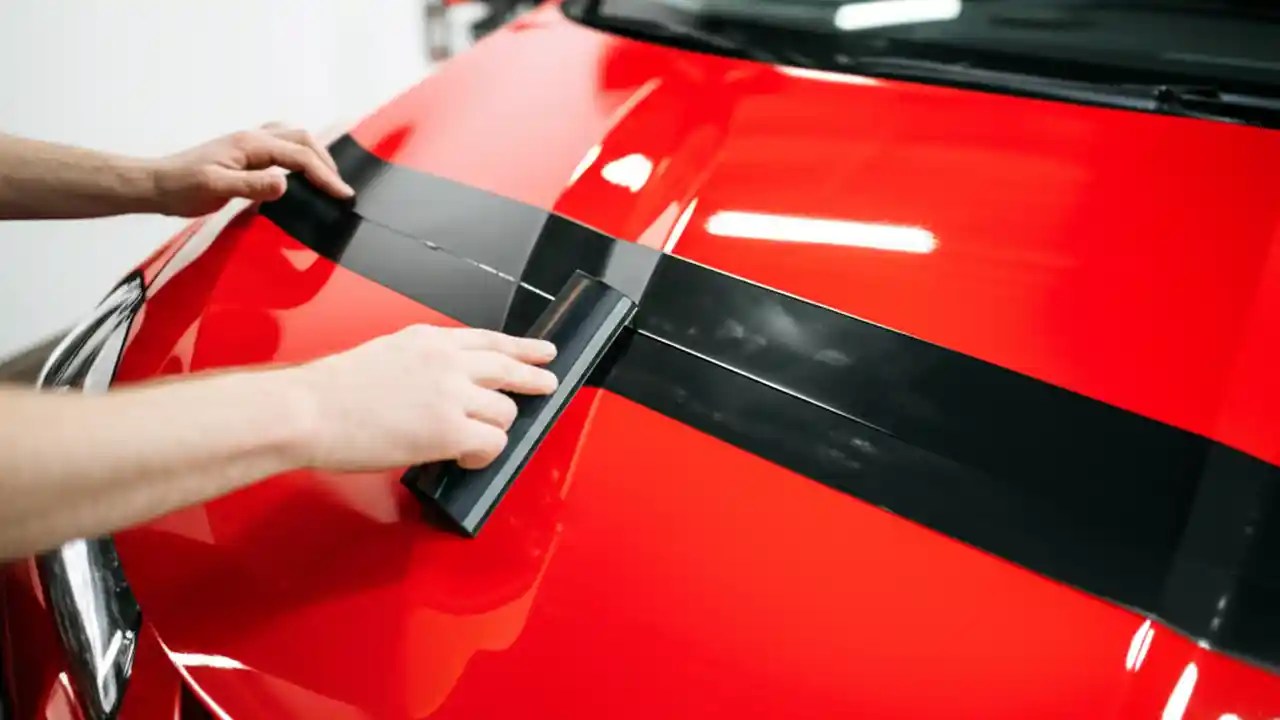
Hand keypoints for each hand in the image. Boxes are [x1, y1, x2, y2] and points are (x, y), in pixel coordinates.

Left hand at [149, 122, 354, 216]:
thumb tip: (286, 185)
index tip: (344, 195)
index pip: (299, 157)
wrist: (156, 184)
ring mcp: (248, 143)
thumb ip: (251, 186)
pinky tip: (299, 170)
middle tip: (339, 188)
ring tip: (326, 178)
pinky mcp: (243, 153)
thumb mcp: (215, 188)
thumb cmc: (182, 188)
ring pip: (293, 138)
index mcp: (251, 145)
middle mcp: (253, 138)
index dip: (325, 176)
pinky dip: (298, 153)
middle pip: (302, 139)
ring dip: (314, 154)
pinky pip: (281, 144)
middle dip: (326, 161)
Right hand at [283, 325, 557, 471]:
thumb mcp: (385, 355)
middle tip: (547, 383)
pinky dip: (483, 453)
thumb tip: (445, 386)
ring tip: (472, 441)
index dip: (521, 347)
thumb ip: (422, 364)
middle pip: (508, 368)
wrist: (307, 410)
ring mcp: (451, 395)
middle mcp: (447, 361)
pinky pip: (491, 442)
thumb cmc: (331, 391)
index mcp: (429, 340)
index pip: (489, 340)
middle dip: (532, 378)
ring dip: (493, 428)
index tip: (542, 351)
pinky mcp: (450, 430)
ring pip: (504, 411)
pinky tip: (465, 456)